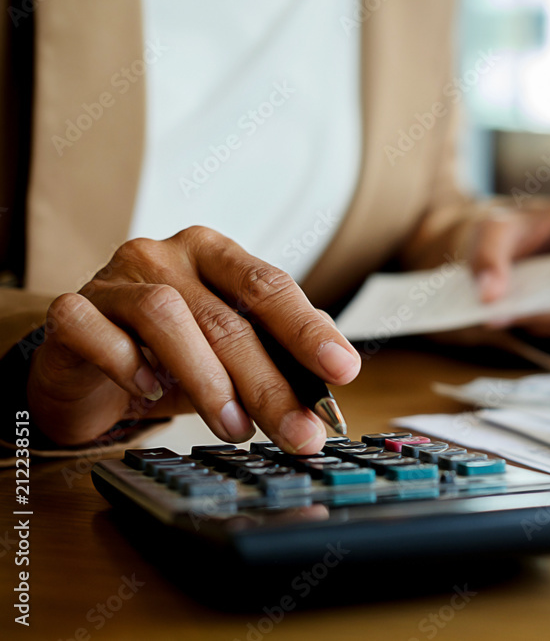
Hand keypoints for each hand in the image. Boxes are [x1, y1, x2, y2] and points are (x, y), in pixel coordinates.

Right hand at [27, 226, 359, 453]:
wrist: (85, 368)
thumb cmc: (168, 355)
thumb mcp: (229, 350)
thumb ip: (277, 352)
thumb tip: (331, 382)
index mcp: (215, 254)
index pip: (270, 285)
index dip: (308, 329)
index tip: (343, 370)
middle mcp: (166, 255)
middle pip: (227, 317)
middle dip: (270, 383)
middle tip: (299, 431)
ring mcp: (113, 279)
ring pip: (168, 319)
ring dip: (209, 382)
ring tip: (235, 428)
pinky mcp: (70, 311)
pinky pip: (98, 333)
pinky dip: (130, 366)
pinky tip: (153, 395)